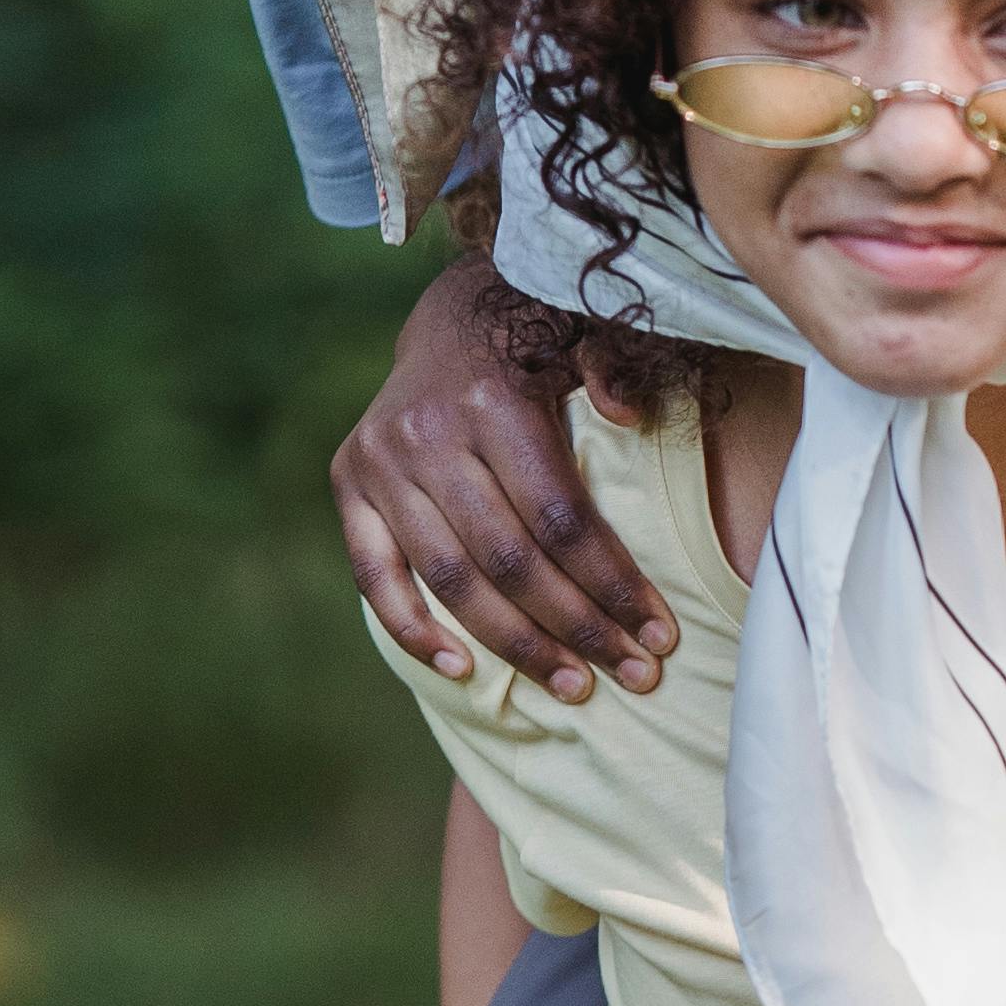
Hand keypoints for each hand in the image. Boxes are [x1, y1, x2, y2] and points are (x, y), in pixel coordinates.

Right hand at [333, 263, 676, 700]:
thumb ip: (613, 369)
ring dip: (516, 644)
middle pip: (511, 560)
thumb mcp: (586, 339)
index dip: (612, 583)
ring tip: (573, 686)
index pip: (561, 518)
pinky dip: (414, 629)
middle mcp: (429, 435)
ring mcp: (381, 463)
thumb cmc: (541, 349)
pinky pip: (374, 576)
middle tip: (633, 674)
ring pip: (453, 580)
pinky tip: (463, 669)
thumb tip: (628, 415)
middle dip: (578, 627)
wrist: (453, 319)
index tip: (658, 633)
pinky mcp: (347, 482)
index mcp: (495, 402)